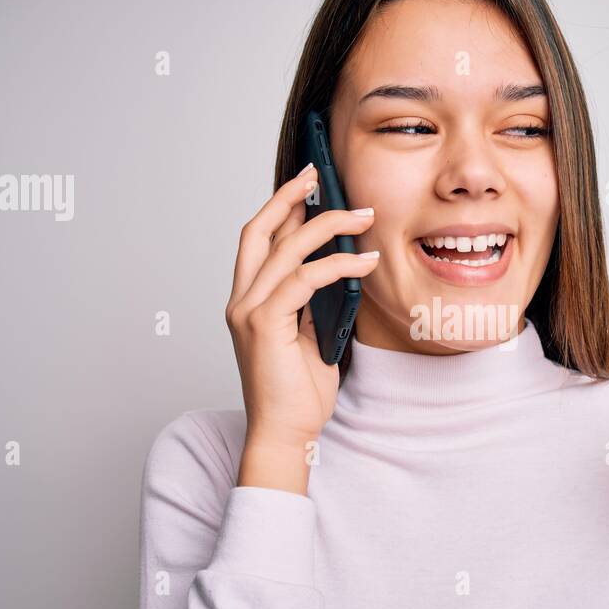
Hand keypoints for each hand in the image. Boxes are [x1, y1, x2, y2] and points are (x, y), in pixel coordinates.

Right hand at [226, 163, 379, 488]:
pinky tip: (366, 261)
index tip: (309, 184)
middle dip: (290, 196)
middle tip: (320, 174)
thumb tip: (338, 269)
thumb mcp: (312, 337)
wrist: (287, 434)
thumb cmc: (299, 394)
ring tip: (365, 217)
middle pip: (259, 230)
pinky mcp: (265, 324)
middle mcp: (242, 300)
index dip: (282, 207)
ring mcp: (249, 311)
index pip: (260, 240)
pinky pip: (304, 280)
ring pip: (286, 248)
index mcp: (250, 301)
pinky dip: (338, 265)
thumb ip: (315, 303)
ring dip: (329, 226)